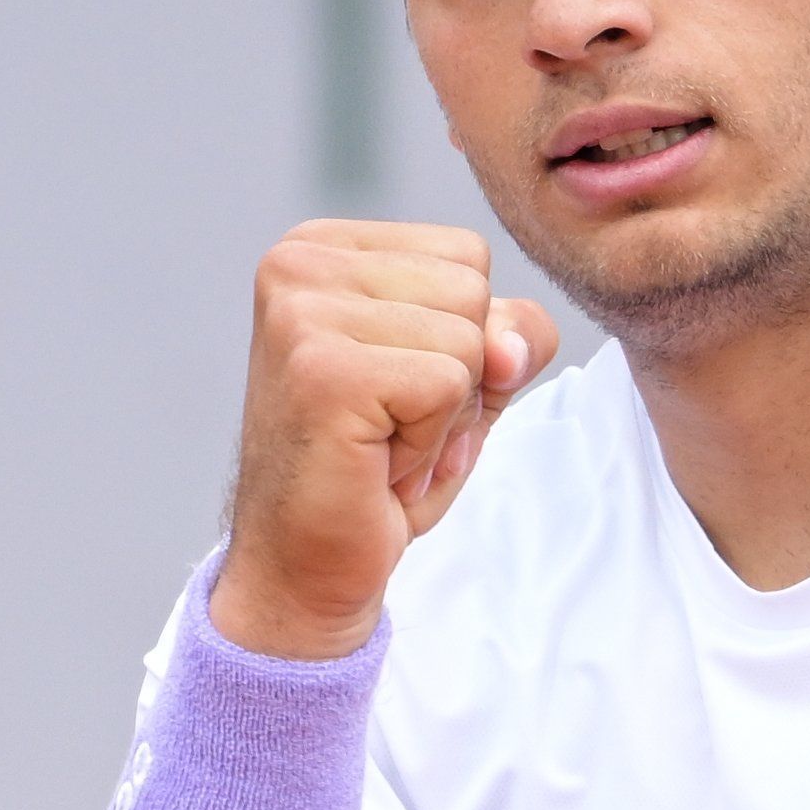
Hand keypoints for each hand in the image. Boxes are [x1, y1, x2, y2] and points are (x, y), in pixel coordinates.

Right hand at [211, 220, 557, 658]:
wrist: (307, 563)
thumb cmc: (379, 466)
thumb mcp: (468, 378)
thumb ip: (511, 332)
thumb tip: (509, 346)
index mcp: (323, 246)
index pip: (468, 255)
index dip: (463, 337)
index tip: (395, 387)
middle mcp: (299, 263)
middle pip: (473, 289)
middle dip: (459, 376)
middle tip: (388, 424)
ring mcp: (303, 313)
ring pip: (469, 339)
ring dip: (445, 413)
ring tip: (380, 443)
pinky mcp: (323, 371)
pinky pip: (449, 386)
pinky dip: (430, 442)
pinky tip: (375, 463)